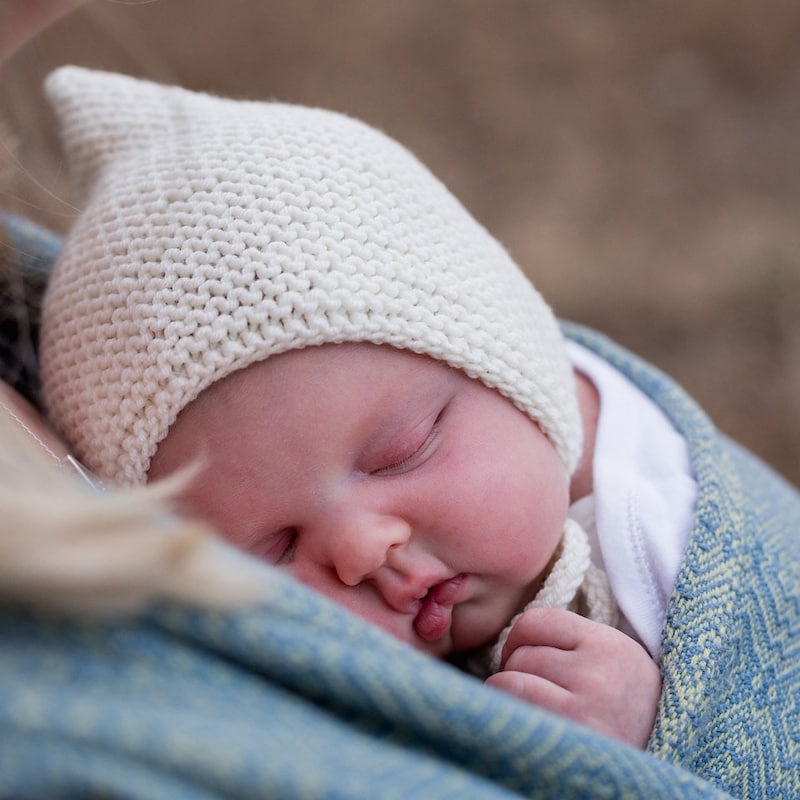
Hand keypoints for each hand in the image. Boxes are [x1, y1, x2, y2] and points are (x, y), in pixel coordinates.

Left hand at [485, 607, 660, 748]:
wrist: (660, 776)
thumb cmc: (624, 714)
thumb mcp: (613, 664)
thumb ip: (570, 643)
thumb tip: (513, 636)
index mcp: (609, 645)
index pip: (535, 621)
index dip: (520, 640)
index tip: (523, 659)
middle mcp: (598, 671)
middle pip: (520, 653)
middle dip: (516, 672)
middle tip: (533, 692)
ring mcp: (583, 706)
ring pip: (510, 678)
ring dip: (510, 695)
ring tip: (533, 711)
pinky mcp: (568, 738)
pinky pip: (512, 705)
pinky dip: (508, 714)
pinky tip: (528, 727)